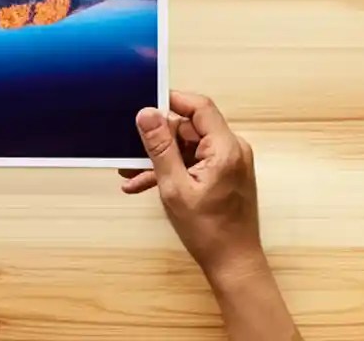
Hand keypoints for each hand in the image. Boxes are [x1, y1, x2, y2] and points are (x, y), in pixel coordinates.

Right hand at [121, 91, 299, 340]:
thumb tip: (146, 113)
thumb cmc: (208, 231)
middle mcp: (232, 150)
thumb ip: (160, 147)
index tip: (144, 104)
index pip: (199, 106)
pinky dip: (171, 169)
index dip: (171, 100)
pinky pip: (193, 161)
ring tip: (130, 171)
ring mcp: (229, 162)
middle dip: (158, 137)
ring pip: (188, 146)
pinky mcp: (224, 174)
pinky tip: (144, 183)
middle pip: (190, 127)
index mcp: (225, 148)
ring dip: (160, 157)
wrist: (232, 263)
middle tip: (130, 149)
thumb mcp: (174, 187)